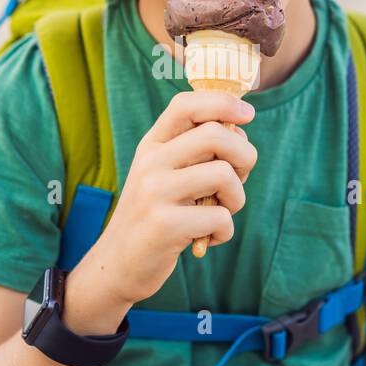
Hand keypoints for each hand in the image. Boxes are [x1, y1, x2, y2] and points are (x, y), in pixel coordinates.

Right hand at [87, 90, 256, 305]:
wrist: (118, 263)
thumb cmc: (155, 215)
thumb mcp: (164, 174)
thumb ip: (196, 151)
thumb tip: (240, 129)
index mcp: (152, 145)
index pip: (186, 105)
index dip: (223, 102)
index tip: (247, 114)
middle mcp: (150, 163)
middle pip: (216, 134)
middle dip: (245, 155)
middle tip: (239, 177)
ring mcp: (155, 193)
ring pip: (225, 175)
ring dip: (237, 197)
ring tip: (222, 211)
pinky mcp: (165, 226)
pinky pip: (221, 218)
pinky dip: (225, 231)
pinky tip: (208, 238)